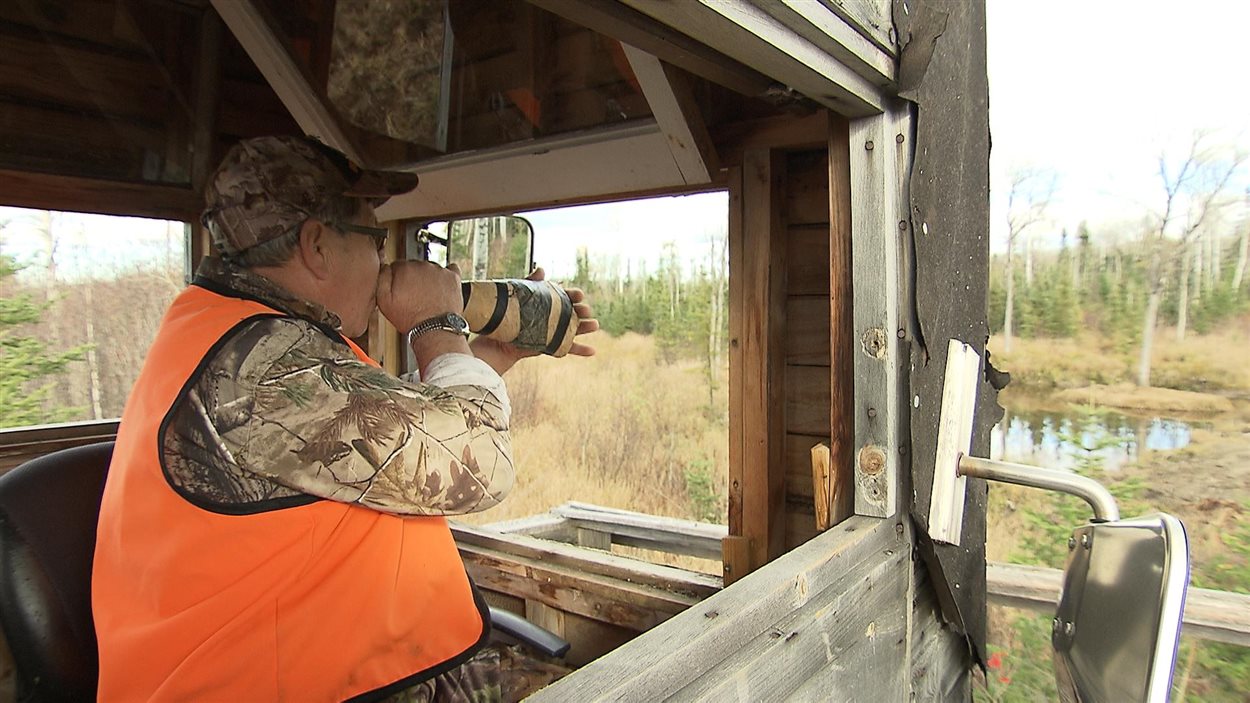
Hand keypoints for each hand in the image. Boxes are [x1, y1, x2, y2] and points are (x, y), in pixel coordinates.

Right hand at [376, 260, 463, 332]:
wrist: (434, 328)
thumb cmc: (409, 318)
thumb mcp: (383, 300)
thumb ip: (382, 278)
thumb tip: (385, 267)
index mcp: (405, 269)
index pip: (398, 265)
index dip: (397, 278)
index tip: (400, 288)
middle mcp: (423, 266)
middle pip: (415, 266)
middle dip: (413, 278)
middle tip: (413, 295)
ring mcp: (439, 270)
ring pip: (431, 269)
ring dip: (428, 278)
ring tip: (427, 295)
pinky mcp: (453, 277)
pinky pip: (450, 270)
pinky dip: (446, 277)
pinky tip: (442, 286)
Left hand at [470, 267, 599, 374]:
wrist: (494, 340)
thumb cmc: (503, 315)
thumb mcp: (516, 294)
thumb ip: (529, 282)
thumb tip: (542, 269)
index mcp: (546, 301)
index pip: (563, 295)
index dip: (573, 294)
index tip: (579, 294)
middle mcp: (552, 315)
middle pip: (572, 311)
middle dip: (581, 310)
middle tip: (585, 310)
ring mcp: (552, 331)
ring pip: (573, 329)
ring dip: (585, 327)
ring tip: (595, 325)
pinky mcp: (550, 346)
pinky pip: (567, 348)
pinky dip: (580, 350)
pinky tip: (593, 351)